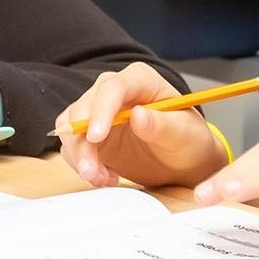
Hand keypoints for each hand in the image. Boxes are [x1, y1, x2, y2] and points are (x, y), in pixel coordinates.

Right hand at [54, 63, 226, 190]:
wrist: (183, 161)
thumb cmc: (188, 140)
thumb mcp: (184, 134)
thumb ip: (162, 125)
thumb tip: (137, 115)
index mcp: (140, 79)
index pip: (112, 87)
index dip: (100, 111)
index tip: (96, 137)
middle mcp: (114, 90)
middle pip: (84, 107)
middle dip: (83, 142)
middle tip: (92, 172)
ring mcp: (99, 111)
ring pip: (71, 128)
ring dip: (79, 156)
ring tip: (103, 179)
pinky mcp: (89, 133)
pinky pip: (73, 145)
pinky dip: (81, 164)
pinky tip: (106, 177)